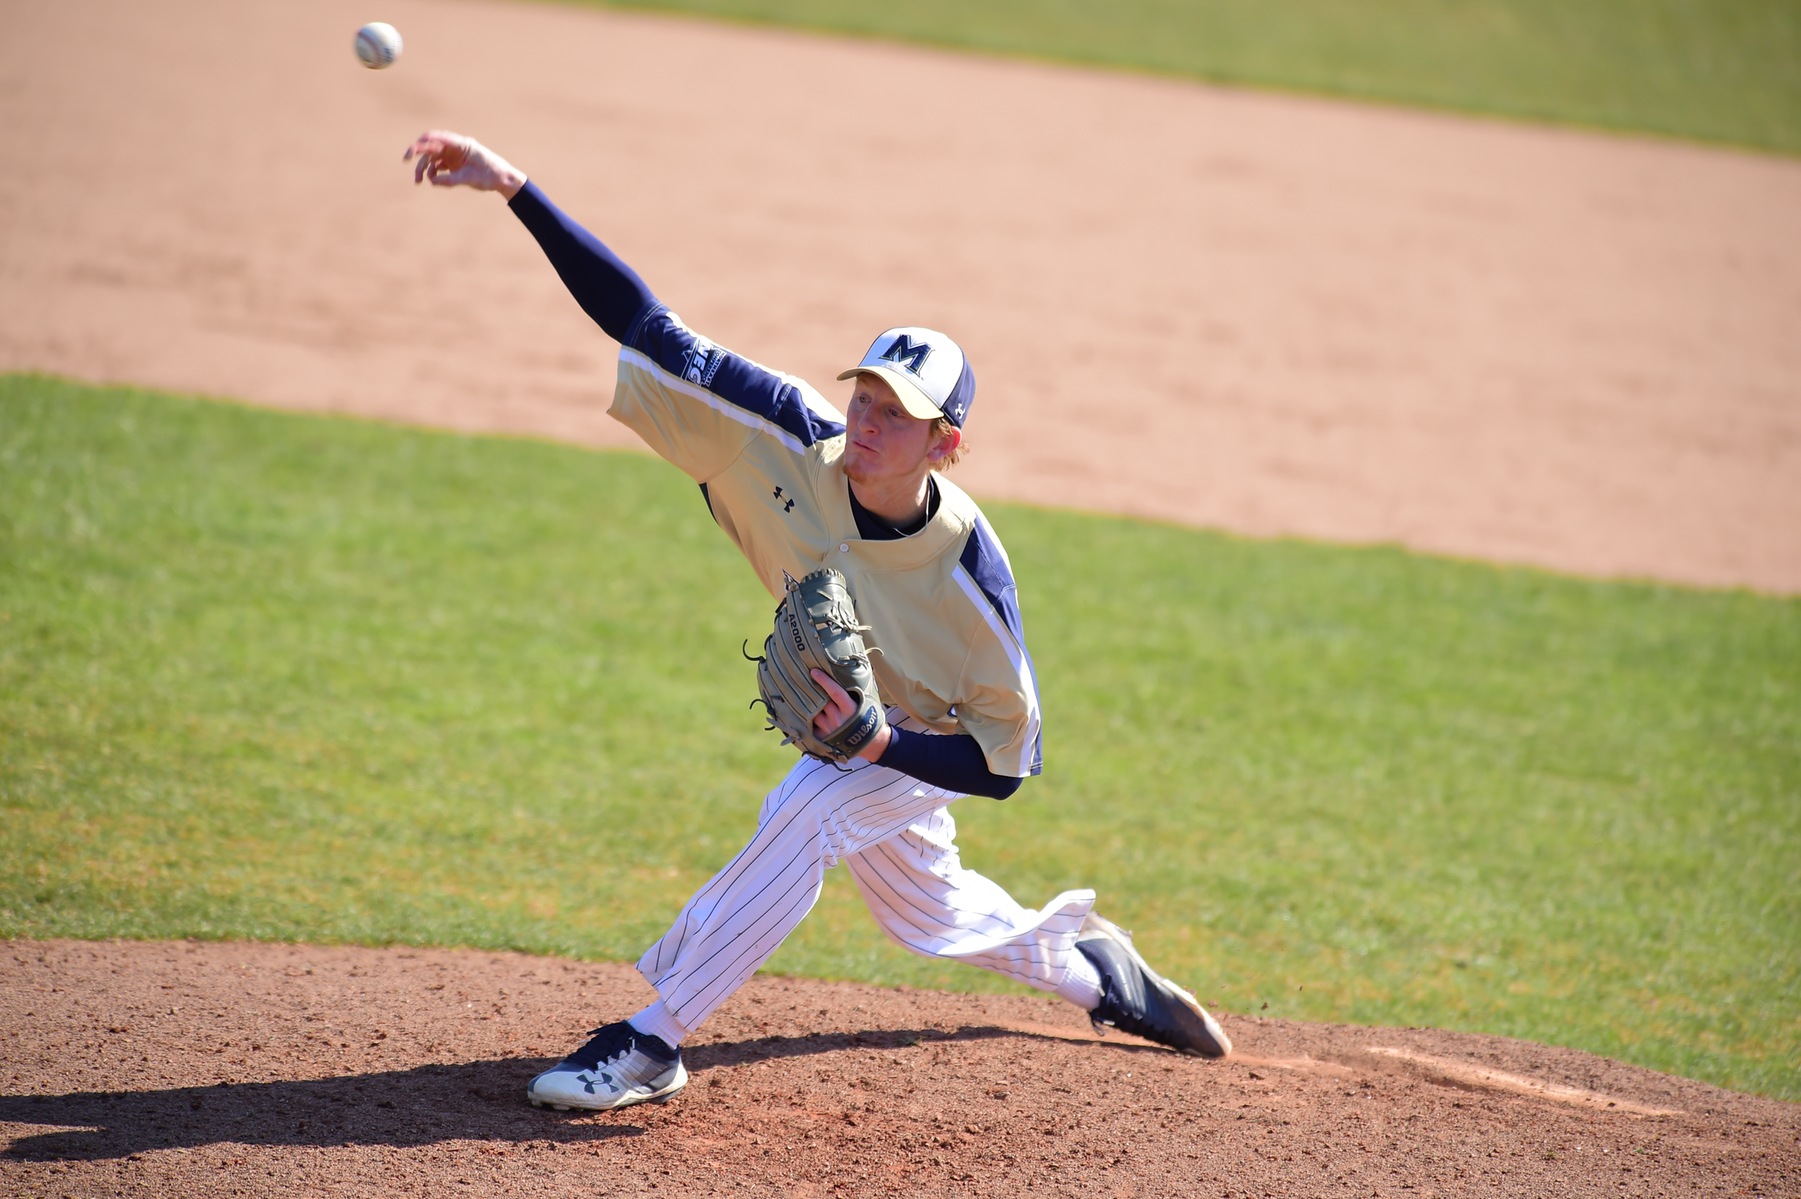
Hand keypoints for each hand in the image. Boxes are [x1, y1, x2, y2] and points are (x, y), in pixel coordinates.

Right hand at [403, 130, 525, 198]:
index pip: (439, 138)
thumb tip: (432, 182)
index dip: (424, 141)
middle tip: (405, 159)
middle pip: (432, 147)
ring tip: (418, 181)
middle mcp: (456, 148)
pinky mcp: (454, 164)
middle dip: (418, 153)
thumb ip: (451, 180)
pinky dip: (433, 173)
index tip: (414, 148)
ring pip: (433, 158)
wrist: (503, 180)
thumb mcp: (470, 179)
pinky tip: (432, 181)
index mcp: (462, 144)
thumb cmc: (491, 175)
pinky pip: (438, 166)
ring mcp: (454, 156)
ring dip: (424, 168)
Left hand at [810, 669, 891, 761]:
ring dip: (808, 704)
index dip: (824, 681)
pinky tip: (803, 711)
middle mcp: (838, 719)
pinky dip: (807, 718)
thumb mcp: (864, 704)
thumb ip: (853, 692)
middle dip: (812, 690)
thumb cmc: (867, 719)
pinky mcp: (822, 738)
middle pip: (821, 701)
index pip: (835, 692)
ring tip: (802, 695)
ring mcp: (829, 729)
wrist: (870, 743)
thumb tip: (845, 674)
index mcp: (850, 709)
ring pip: (813, 712)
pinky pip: (810, 725)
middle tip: (803, 679)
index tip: (814, 671)